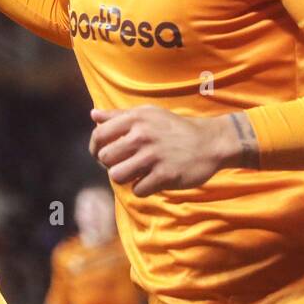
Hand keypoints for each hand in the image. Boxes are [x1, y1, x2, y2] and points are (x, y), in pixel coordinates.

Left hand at [88, 107, 251, 195]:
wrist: (210, 142)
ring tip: (137, 173)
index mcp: (136, 119)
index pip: (99, 136)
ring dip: (125, 178)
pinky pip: (138, 190)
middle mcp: (142, 135)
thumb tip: (93, 115)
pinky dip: (143, 188)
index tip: (102, 155)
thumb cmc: (174, 128)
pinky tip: (152, 180)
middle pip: (105, 158)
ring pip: (117, 176)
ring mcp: (154, 156)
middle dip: (112, 164)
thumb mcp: (148, 114)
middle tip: (125, 164)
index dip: (95, 148)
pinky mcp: (165, 175)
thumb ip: (119, 115)